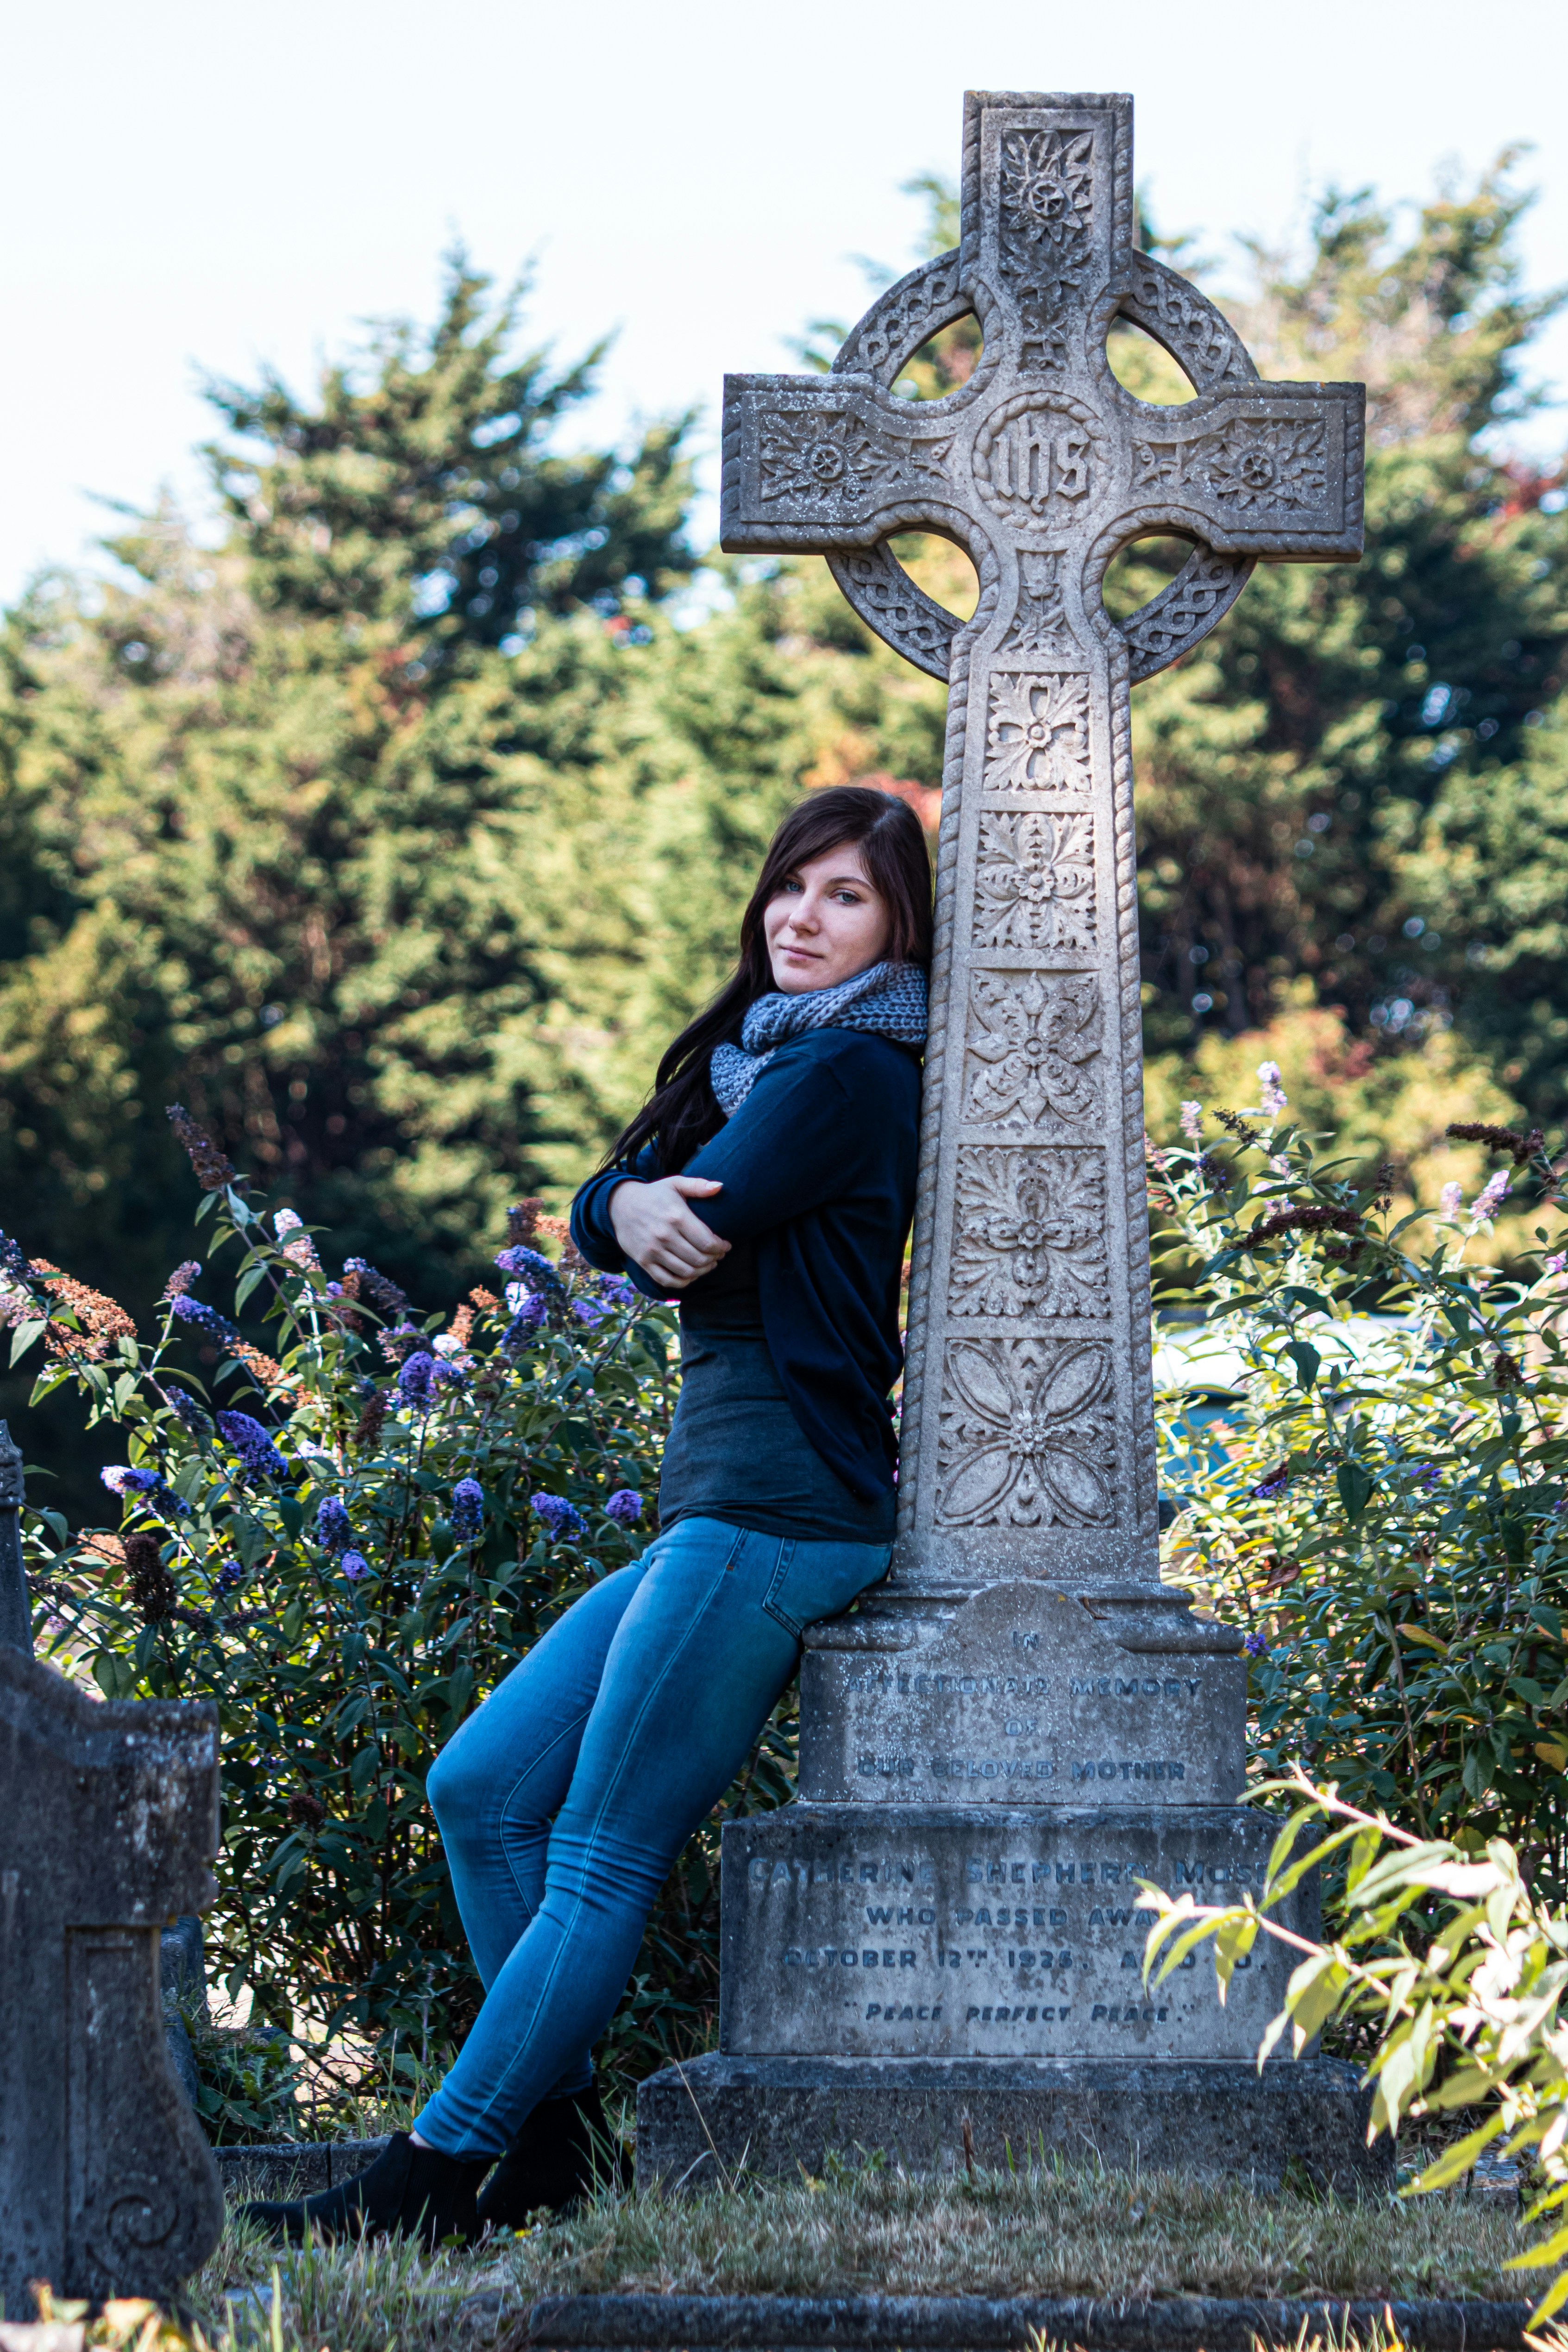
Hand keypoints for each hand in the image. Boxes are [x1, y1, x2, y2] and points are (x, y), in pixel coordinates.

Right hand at [608, 1176, 729, 1290]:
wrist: (619, 1204)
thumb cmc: (653, 1194)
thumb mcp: (675, 1183)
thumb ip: (698, 1185)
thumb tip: (721, 1186)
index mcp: (677, 1216)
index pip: (707, 1242)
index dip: (721, 1248)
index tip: (725, 1246)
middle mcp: (665, 1235)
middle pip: (699, 1259)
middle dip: (714, 1259)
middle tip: (718, 1255)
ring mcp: (653, 1250)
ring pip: (686, 1271)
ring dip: (702, 1271)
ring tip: (708, 1264)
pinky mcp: (643, 1261)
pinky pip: (666, 1280)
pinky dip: (683, 1282)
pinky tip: (690, 1274)